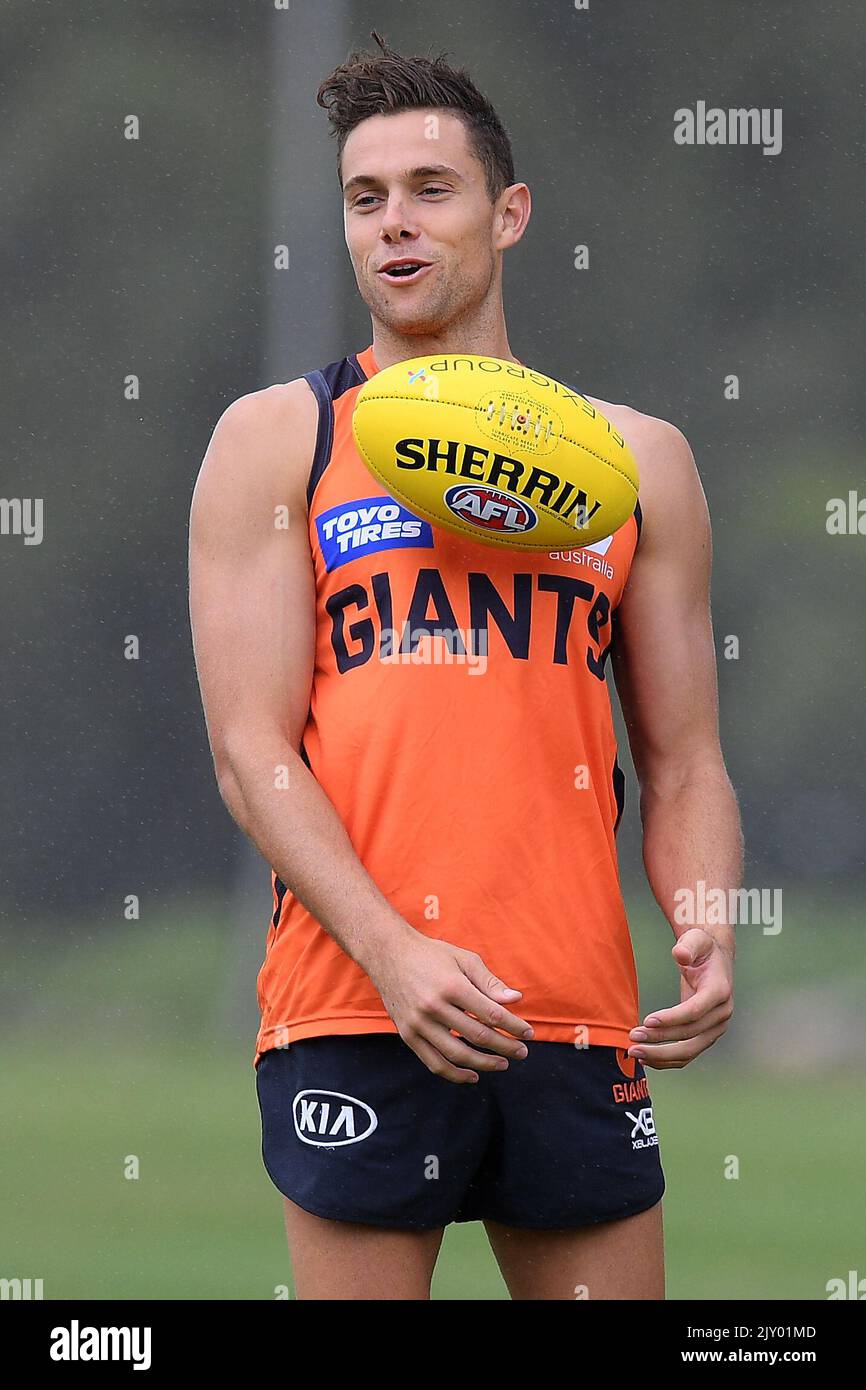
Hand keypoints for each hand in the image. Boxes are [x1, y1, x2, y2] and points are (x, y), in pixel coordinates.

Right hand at [367, 929, 533, 1083]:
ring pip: (458, 1054)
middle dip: (505, 1046)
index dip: (513, 1026)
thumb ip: (489, 982)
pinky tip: (473, 1075)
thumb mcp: (463, 959)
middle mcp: (434, 1007)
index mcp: (452, 986)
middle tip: (522, 1052)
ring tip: (503, 1064)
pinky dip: (455, 1074)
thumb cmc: (431, 955)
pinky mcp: (408, 1035)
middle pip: (478, 1036)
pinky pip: (434, 1063)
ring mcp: (419, 1023)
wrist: (388, 955)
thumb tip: (516, 1000)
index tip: (528, 1033)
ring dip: (484, 1064)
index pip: (491, 1014)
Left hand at [627, 927, 733, 1068]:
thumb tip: (679, 955)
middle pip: (691, 1036)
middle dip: (661, 1040)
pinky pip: (686, 1054)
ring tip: (633, 1051)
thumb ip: (688, 945)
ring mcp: (715, 1028)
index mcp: (720, 991)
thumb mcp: (696, 939)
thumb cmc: (701, 948)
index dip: (672, 1018)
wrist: (714, 960)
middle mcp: (721, 1014)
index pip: (695, 1011)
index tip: (647, 1020)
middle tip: (632, 1039)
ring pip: (689, 1051)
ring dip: (660, 1055)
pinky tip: (645, 1057)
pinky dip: (666, 1060)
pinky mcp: (705, 1036)